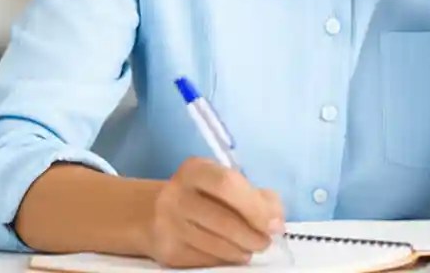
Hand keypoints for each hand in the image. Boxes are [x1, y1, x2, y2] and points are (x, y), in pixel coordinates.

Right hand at [146, 157, 285, 267]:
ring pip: (216, 245)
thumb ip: (256, 195)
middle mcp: (177, 194)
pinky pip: (206, 260)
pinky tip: (230, 253)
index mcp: (194, 170)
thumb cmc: (201, 196)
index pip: (227, 184)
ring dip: (242, 251)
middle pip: (224, 220)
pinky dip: (225, 259)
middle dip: (253, 235)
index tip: (274, 224)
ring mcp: (168, 224)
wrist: (153, 213)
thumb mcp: (224, 183)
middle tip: (265, 241)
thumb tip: (276, 218)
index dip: (255, 207)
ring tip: (250, 247)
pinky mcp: (167, 251)